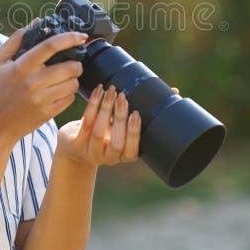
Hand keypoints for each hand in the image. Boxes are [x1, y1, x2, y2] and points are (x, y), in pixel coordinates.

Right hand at [0, 21, 87, 145]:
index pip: (50, 46)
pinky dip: (69, 93)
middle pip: (69, 66)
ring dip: (73, 78)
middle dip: (76, 63)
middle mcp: (32, 82)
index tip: (81, 36)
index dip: (69, 38)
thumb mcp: (0, 61)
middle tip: (72, 63)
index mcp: (21, 66)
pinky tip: (59, 91)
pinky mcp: (48, 113)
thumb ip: (17, 38)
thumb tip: (37, 22)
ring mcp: (41, 99)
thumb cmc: (0, 88)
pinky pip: (70, 98)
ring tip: (64, 78)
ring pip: (73, 83)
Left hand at [55, 84, 179, 167]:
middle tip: (123, 96)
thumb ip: (147, 112)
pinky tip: (98, 91)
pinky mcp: (76, 144)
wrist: (76, 148)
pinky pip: (84, 123)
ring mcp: (91, 152)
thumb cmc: (108, 133)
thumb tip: (174, 92)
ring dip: (105, 109)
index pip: (132, 150)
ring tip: (111, 91)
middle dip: (119, 118)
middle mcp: (109, 158)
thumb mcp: (126, 126)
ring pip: (98, 132)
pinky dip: (91, 105)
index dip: (134, 133)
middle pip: (115, 142)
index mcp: (125, 156)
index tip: (137, 113)